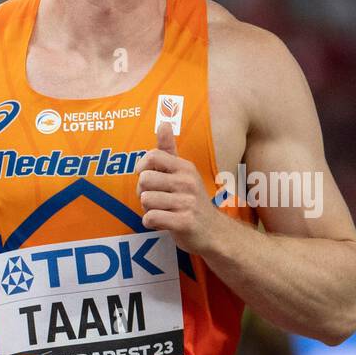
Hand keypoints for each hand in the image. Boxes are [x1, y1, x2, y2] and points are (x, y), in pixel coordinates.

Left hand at [137, 122, 221, 254]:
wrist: (214, 232)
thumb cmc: (190, 200)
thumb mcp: (183, 173)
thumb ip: (169, 150)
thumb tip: (163, 122)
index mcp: (185, 168)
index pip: (153, 156)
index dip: (141, 167)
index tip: (145, 176)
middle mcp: (188, 182)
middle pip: (144, 179)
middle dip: (142, 191)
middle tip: (155, 199)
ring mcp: (187, 202)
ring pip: (146, 200)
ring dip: (147, 208)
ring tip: (162, 210)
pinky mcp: (184, 222)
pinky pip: (151, 218)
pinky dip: (150, 222)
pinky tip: (162, 222)